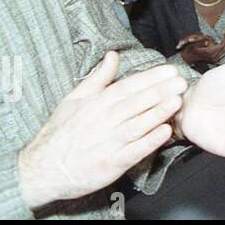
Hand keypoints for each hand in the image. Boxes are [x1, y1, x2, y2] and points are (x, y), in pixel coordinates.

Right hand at [17, 52, 187, 209]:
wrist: (42, 169)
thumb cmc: (60, 133)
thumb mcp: (74, 100)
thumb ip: (98, 78)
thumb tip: (113, 55)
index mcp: (96, 104)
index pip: (127, 87)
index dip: (149, 78)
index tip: (169, 71)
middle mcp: (102, 121)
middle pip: (135, 103)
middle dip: (159, 91)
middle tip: (181, 82)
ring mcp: (107, 143)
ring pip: (137, 125)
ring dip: (158, 113)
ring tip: (177, 102)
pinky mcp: (111, 165)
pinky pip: (133, 152)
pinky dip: (149, 142)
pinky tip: (165, 133)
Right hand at [177, 32, 224, 65]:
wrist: (188, 58)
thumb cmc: (191, 49)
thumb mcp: (194, 43)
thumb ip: (200, 41)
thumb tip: (207, 41)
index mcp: (210, 52)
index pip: (223, 44)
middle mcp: (214, 57)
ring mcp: (214, 60)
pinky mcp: (214, 61)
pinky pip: (223, 55)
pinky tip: (223, 44)